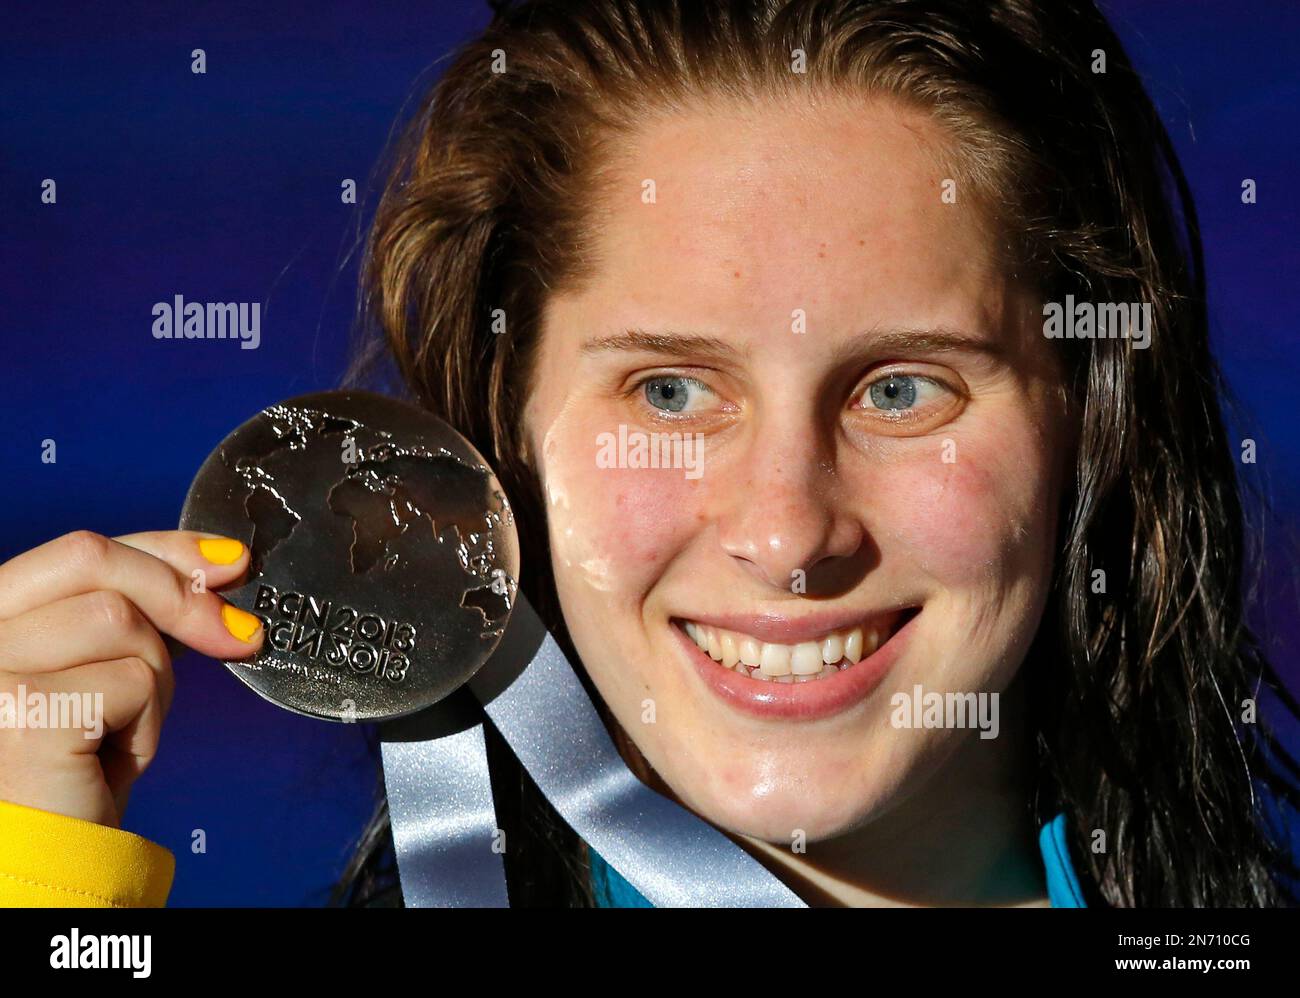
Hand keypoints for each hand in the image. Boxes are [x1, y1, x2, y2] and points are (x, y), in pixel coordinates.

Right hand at [0, 530, 263, 826]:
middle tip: (238, 634)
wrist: (39, 870)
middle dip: (178, 592)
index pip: (76, 551)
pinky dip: (146, 723)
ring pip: (120, 620)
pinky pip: (132, 680)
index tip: (227, 563)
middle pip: (93, 560)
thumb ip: (128, 618)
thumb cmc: (68, 779)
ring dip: (153, 681)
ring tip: (120, 733)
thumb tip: (217, 568)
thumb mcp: (99, 676)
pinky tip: (110, 760)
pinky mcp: (24, 709)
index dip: (160, 548)